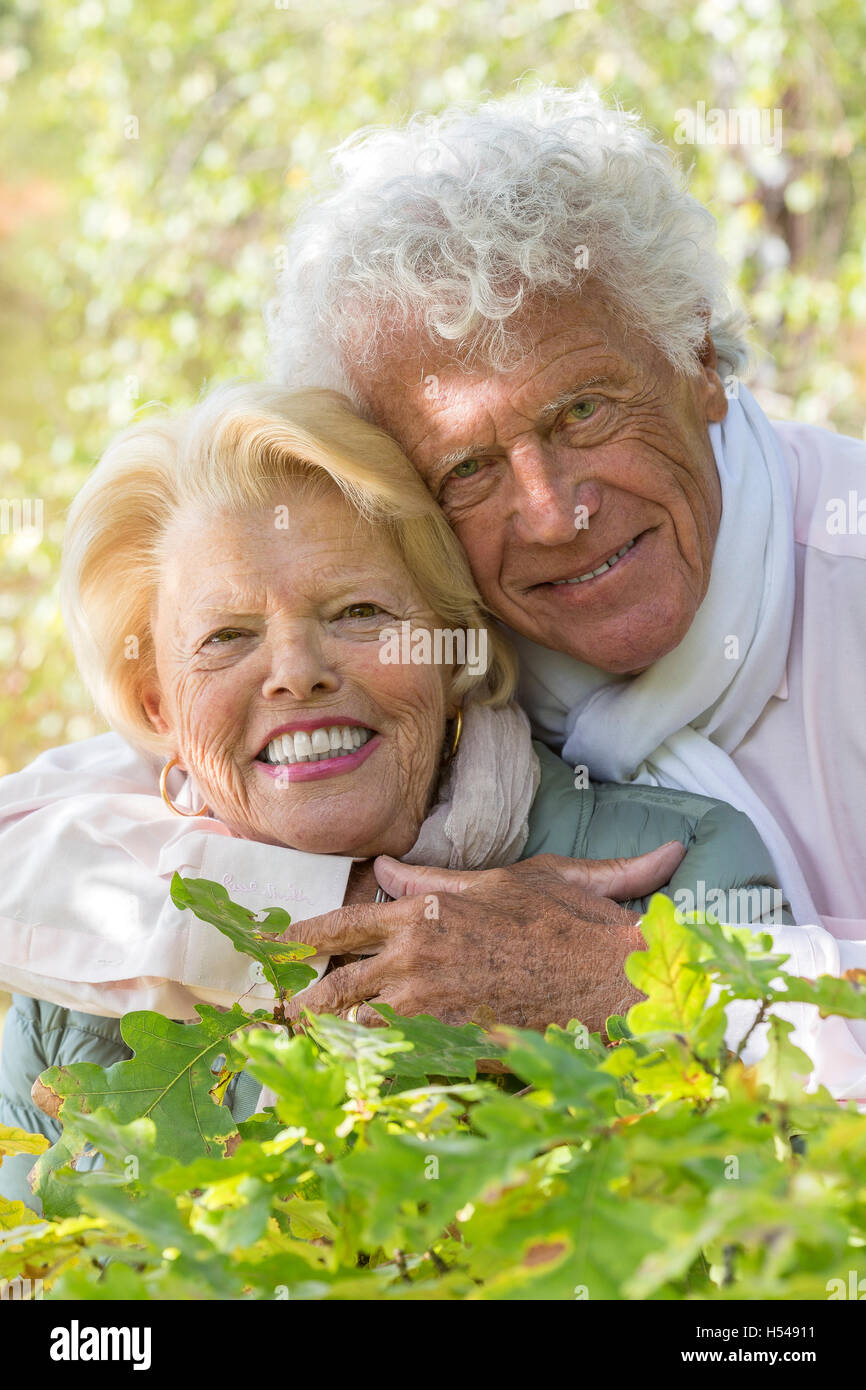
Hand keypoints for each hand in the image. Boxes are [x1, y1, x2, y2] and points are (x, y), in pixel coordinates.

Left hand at [283, 841, 683, 1035]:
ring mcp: (430, 1010)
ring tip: (314, 1044)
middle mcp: (414, 962)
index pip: (342, 922)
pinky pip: (394, 1062)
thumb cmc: (567, 922)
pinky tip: (363, 1071)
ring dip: (336, 1036)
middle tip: (284, 1011)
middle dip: (304, 1001)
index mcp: (424, 915)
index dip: (300, 934)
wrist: (610, 979)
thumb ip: (439, 880)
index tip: (273, 943)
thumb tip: (392, 868)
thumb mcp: (507, 879)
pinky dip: (374, 1066)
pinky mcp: (450, 1050)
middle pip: (334, 986)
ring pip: (357, 1029)